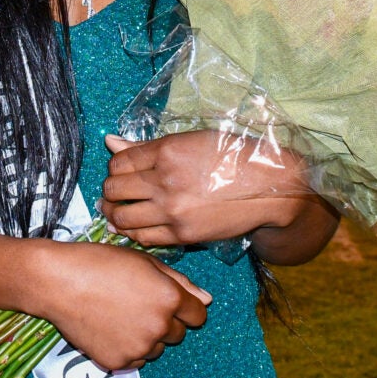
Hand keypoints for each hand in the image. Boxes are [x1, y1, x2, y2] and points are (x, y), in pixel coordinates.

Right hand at [33, 240, 209, 372]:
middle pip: (178, 334)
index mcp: (169, 298)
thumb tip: (206, 300)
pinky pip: (135, 360)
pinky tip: (109, 328)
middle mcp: (159, 326)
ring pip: (156, 348)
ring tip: (119, 314)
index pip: (198, 315)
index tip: (170, 301)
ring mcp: (139, 348)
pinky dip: (127, 348)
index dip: (186, 307)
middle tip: (137, 304)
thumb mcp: (144, 262)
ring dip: (147, 336)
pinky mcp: (118, 362)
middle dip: (165, 322)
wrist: (59, 282)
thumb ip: (179, 282)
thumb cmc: (100, 264)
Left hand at [101, 131, 311, 247]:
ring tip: (116, 211)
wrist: (267, 187)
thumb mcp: (189, 140)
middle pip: (113, 189)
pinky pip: (142, 237)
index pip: (119, 162)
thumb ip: (146, 146)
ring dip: (114, 213)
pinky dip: (132, 232)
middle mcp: (165, 180)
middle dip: (110, 191)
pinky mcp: (182, 234)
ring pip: (122, 216)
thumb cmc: (230, 157)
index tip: (121, 171)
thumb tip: (109, 141)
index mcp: (167, 151)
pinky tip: (133, 226)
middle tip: (115, 193)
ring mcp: (172, 210)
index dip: (115, 167)